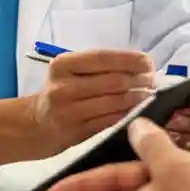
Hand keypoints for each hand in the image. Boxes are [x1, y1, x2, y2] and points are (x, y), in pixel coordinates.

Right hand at [31, 50, 154, 154]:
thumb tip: (141, 65)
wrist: (35, 125)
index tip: (148, 62)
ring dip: (137, 99)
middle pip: (111, 81)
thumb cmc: (61, 93)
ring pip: (113, 102)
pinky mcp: (76, 132)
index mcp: (63, 65)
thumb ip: (99, 68)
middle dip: (138, 80)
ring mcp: (69, 111)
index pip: (103, 58)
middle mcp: (63, 87)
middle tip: (153, 82)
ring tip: (149, 95)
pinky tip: (137, 112)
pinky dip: (127, 115)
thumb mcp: (71, 73)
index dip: (129, 59)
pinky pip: (109, 121)